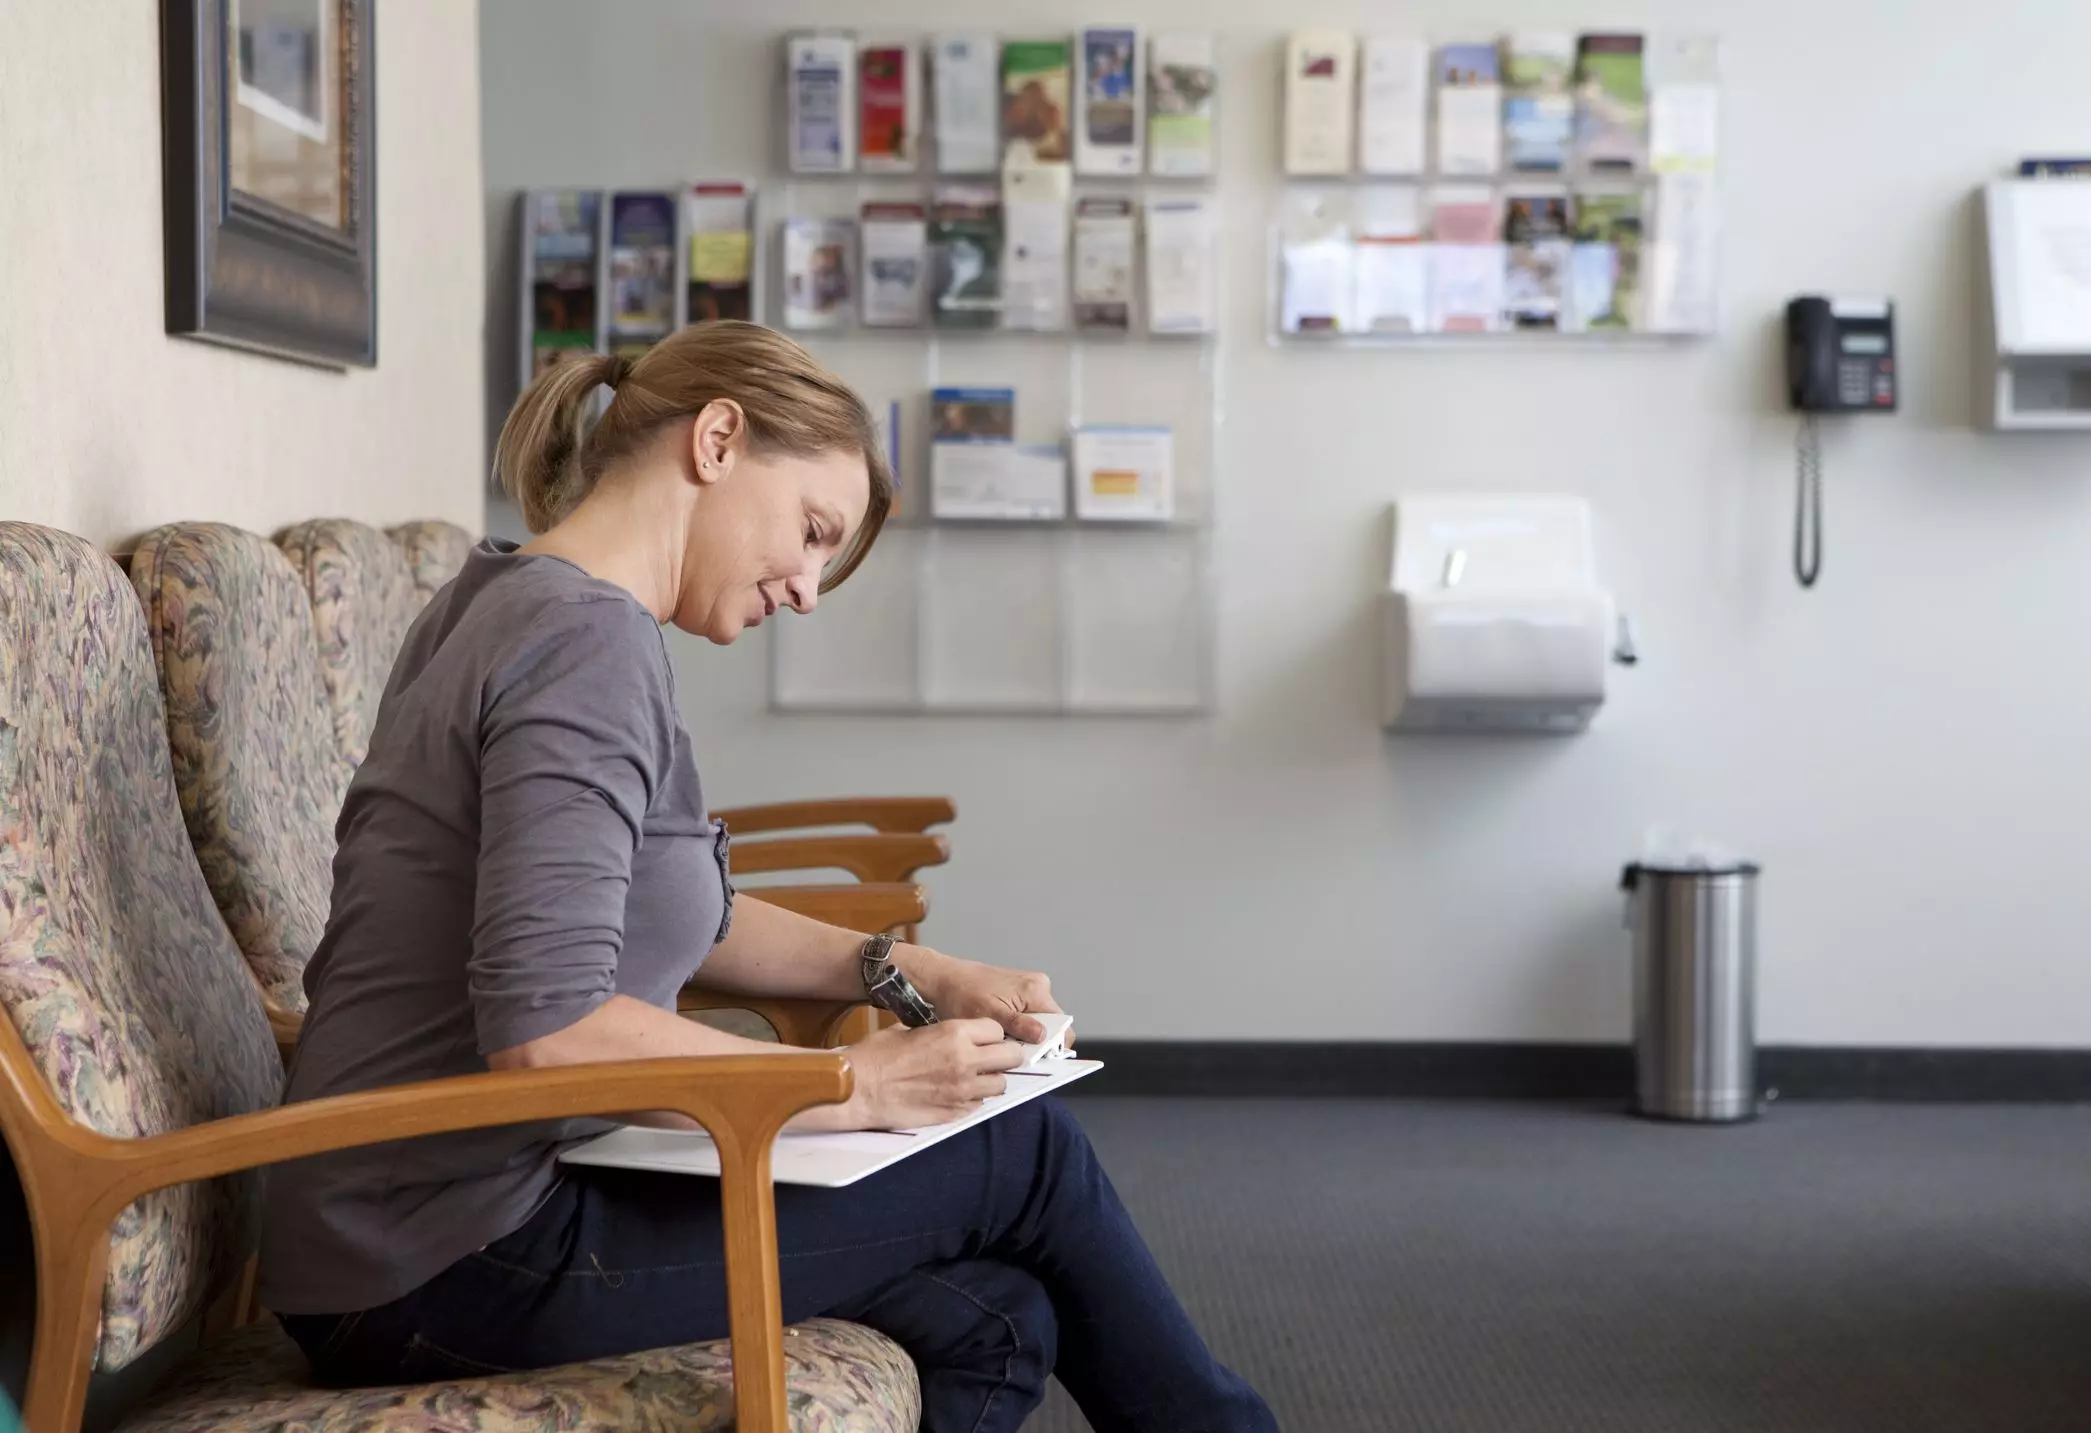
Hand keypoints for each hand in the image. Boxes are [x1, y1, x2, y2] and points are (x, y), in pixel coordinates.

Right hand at [841, 1019, 1021, 1129]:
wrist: (857, 1089)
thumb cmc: (876, 1057)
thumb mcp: (908, 1030)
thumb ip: (937, 1032)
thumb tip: (946, 1033)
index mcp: (954, 1034)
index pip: (998, 1030)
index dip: (991, 1034)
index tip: (984, 1038)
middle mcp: (965, 1061)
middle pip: (1011, 1057)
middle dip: (1004, 1056)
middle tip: (992, 1058)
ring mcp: (962, 1090)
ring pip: (1000, 1084)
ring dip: (990, 1080)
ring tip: (973, 1078)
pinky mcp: (954, 1113)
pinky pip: (979, 1105)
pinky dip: (973, 1099)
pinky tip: (956, 1094)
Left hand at [901, 948, 1064, 1043]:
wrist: (942, 979)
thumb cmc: (961, 993)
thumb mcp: (988, 1014)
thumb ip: (1019, 1026)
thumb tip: (1043, 1036)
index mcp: (1036, 990)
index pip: (1062, 1025)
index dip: (1054, 1047)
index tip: (1037, 1061)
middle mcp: (1038, 987)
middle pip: (1051, 1026)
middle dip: (1036, 1043)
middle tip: (1013, 1054)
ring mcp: (1029, 989)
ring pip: (1038, 1024)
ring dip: (1025, 1038)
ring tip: (1002, 1043)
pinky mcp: (1019, 994)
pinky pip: (1027, 1018)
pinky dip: (1017, 1031)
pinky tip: (1000, 1035)